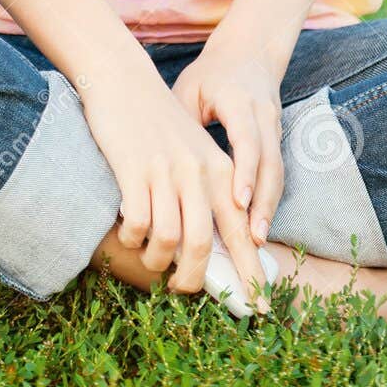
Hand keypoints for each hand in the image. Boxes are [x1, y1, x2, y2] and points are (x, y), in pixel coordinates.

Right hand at [79, 67, 271, 308]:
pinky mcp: (134, 170)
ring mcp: (166, 172)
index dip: (251, 272)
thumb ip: (210, 194)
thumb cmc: (161, 124)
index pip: (242, 231)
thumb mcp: (197, 154)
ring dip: (157, 262)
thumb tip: (215, 248)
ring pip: (168, 240)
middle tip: (182, 290)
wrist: (125, 80)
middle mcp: (199, 173)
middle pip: (205, 245)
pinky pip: (138, 224)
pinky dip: (132, 239)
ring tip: (151, 262)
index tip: (260, 305)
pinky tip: (128, 234)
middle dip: (194, 280)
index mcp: (220, 171)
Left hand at [171, 42, 284, 246]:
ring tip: (256, 242)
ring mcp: (274, 127)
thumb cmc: (209, 75)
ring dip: (268, 207)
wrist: (248, 52)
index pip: (246, 140)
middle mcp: (263, 114)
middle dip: (263, 203)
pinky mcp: (276, 139)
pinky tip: (257, 227)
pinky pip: (276, 173)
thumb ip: (181, 127)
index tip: (238, 204)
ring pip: (277, 172)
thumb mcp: (188, 91)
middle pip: (270, 163)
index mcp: (239, 100)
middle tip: (253, 240)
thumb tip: (160, 174)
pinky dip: (268, 200)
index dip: (244, 173)